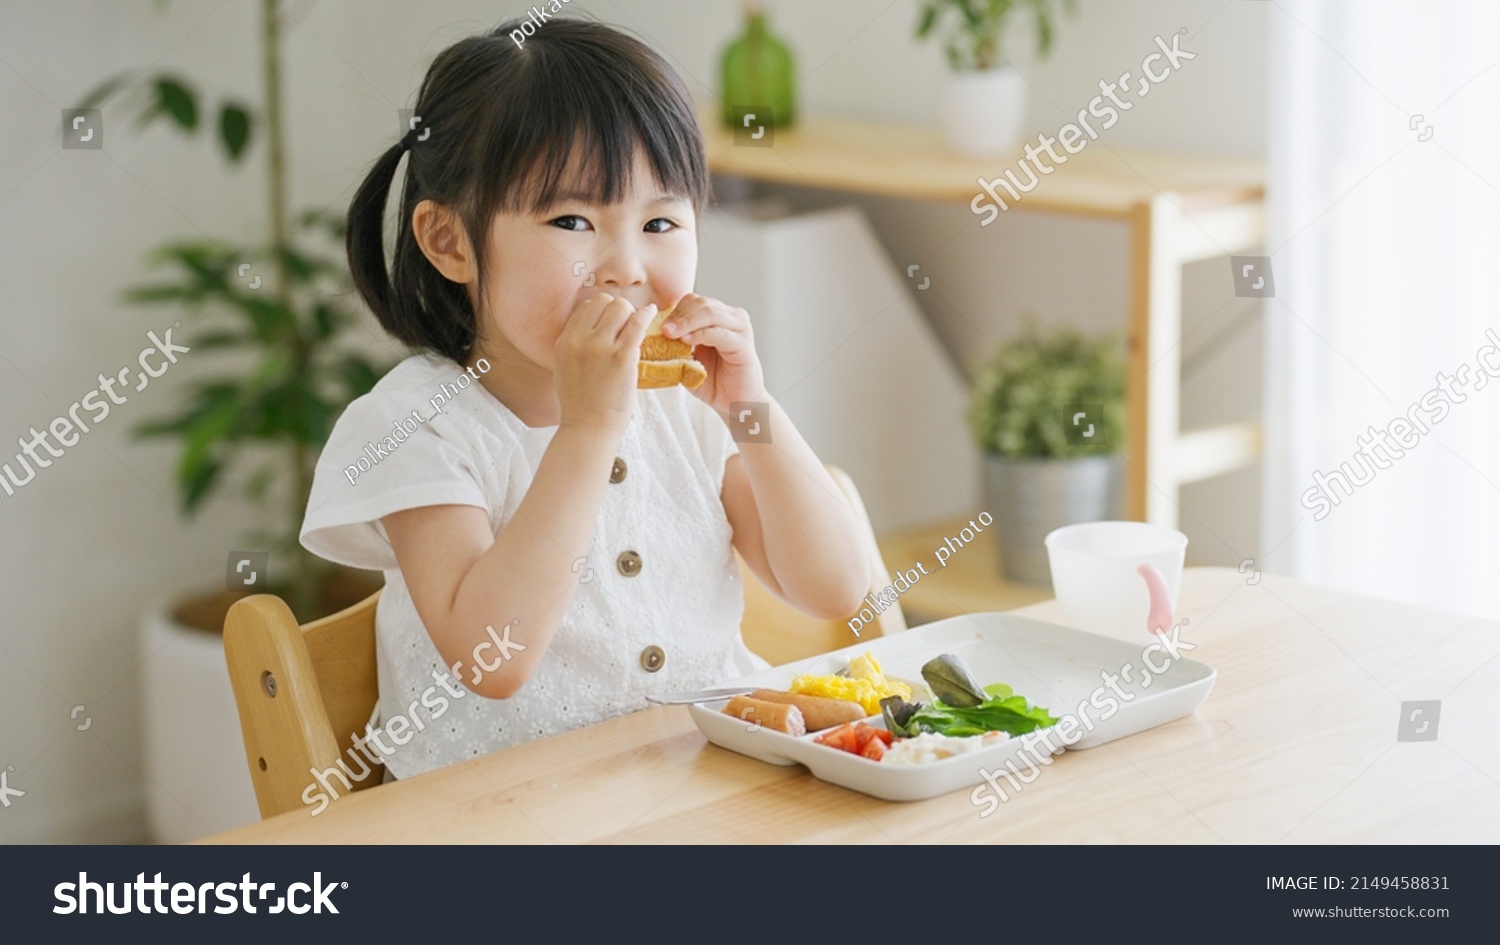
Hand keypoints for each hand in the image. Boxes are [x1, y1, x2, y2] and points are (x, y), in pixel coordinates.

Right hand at [554, 293, 653, 434]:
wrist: (588, 427)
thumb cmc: (580, 404)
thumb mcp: (564, 368)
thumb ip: (574, 346)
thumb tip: (589, 329)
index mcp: (564, 341)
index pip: (585, 308)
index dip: (602, 311)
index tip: (613, 322)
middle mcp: (579, 339)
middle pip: (603, 302)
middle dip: (618, 309)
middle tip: (627, 324)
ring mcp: (600, 347)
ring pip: (620, 307)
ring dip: (632, 313)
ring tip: (638, 323)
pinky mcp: (622, 356)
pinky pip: (637, 323)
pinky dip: (647, 315)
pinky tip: (652, 314)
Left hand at [660, 293, 766, 411]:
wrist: (734, 403)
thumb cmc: (712, 381)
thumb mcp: (688, 357)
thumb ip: (676, 342)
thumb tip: (650, 332)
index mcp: (719, 316)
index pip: (693, 301)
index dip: (674, 311)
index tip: (657, 326)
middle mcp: (732, 317)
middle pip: (701, 303)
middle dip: (679, 315)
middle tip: (662, 329)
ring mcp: (740, 328)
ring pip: (710, 313)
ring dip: (686, 322)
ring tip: (669, 333)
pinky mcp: (744, 344)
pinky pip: (719, 333)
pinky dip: (701, 334)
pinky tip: (686, 341)